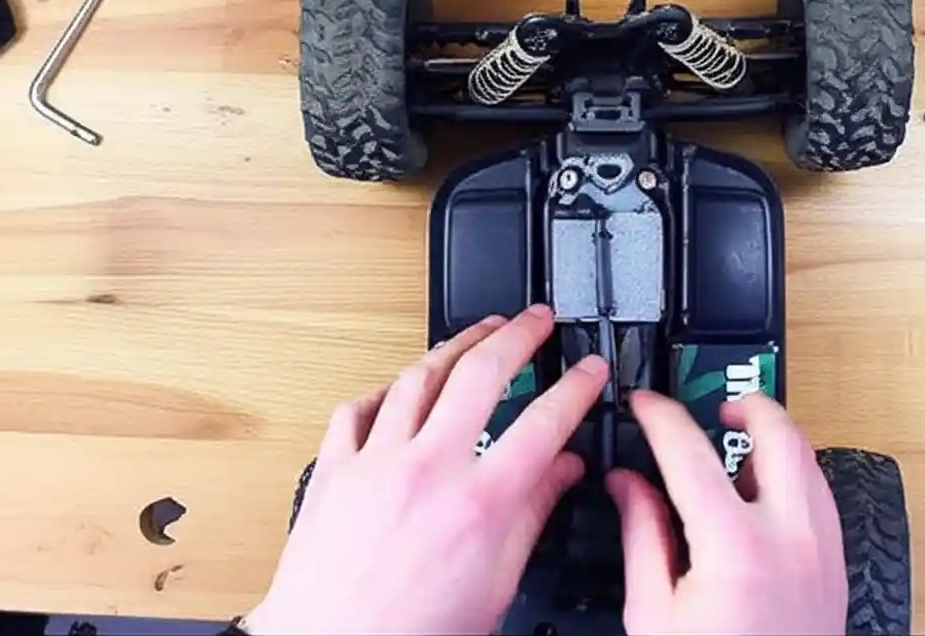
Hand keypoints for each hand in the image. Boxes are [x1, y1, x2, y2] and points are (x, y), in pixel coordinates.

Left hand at [245, 305, 608, 634]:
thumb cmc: (411, 634)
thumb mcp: (496, 586)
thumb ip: (532, 517)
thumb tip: (562, 474)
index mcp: (480, 503)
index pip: (545, 422)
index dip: (577, 387)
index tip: (590, 369)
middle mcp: (428, 470)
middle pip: (482, 373)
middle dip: (518, 335)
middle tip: (538, 319)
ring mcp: (376, 463)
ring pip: (419, 376)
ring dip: (456, 345)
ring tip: (480, 331)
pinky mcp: (334, 469)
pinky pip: (359, 407)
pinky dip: (386, 388)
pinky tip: (402, 382)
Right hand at [607, 390, 846, 635]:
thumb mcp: (653, 613)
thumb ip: (642, 534)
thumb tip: (628, 484)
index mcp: (734, 547)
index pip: (691, 451)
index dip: (660, 417)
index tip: (644, 406)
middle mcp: (790, 539)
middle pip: (778, 433)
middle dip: (744, 405)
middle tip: (709, 409)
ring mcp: (822, 553)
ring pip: (809, 460)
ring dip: (772, 439)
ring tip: (733, 450)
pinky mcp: (837, 569)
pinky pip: (822, 497)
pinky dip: (794, 475)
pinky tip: (763, 493)